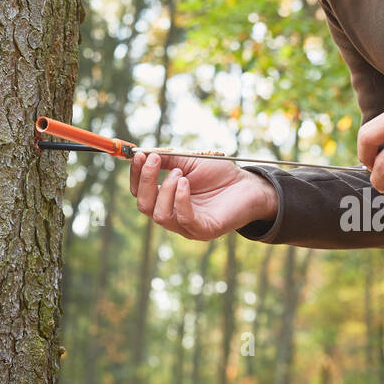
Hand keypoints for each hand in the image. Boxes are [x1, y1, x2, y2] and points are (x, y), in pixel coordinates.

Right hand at [128, 149, 276, 240]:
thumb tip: (143, 153)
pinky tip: (185, 183)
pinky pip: (184, 219)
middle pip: (144, 205)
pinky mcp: (203, 230)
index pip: (140, 192)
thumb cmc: (218, 173)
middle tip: (155, 159)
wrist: (247, 184)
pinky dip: (180, 199)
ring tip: (179, 173)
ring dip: (165, 190)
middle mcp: (173, 215)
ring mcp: (186, 226)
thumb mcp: (187, 161)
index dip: (136, 174)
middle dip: (146, 180)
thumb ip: (166, 159)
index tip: (139, 155)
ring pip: (160, 215)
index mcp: (166, 199)